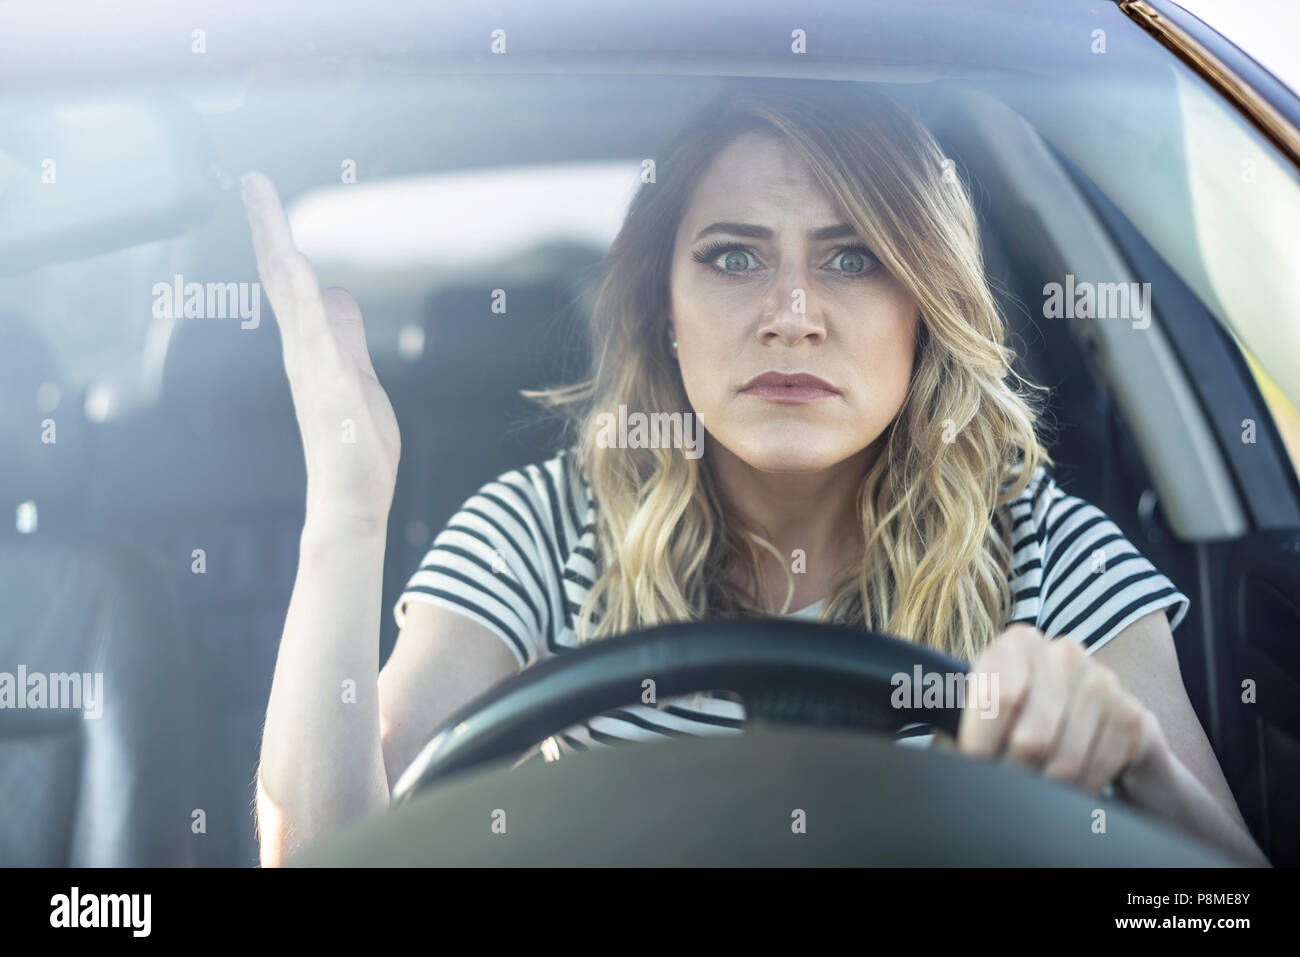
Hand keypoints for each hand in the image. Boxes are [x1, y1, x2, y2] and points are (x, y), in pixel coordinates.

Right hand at [241, 171, 399, 527]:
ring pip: (293, 302)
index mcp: (311, 347)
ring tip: (265, 210)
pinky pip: (318, 342)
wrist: (349, 499)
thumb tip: (338, 294)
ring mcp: (315, 372)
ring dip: (280, 253)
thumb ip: (348, 334)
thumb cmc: (354, 442)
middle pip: (282, 280)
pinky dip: (309, 307)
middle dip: (268, 230)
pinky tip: (304, 277)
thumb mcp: (359, 373)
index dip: (277, 235)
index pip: (291, 281)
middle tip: (253, 184)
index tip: (262, 193)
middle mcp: (304, 354)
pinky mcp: (333, 393)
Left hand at [940, 624, 1168, 794]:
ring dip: (1044, 788)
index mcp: (1016, 645)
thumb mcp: (980, 715)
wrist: (1090, 729)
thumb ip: (953, 721)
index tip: (972, 765)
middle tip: (1003, 788)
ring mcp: (1101, 681)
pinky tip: (1066, 788)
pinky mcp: (1131, 715)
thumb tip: (930, 746)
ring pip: (1064, 759)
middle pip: (1033, 735)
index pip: (998, 692)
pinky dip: (1077, 790)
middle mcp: (1062, 654)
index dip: (981, 739)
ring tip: (1032, 791)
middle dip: (1012, 772)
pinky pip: (1097, 770)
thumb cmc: (1020, 723)